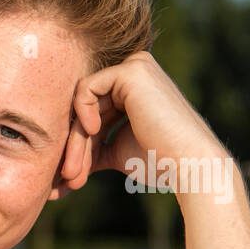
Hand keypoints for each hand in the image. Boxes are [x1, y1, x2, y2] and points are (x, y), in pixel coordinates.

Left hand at [58, 51, 231, 201]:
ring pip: (83, 105)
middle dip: (73, 149)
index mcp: (132, 90)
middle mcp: (133, 73)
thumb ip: (92, 148)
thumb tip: (60, 169)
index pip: (91, 115)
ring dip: (75, 143)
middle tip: (66, 181)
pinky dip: (82, 113)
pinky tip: (93, 132)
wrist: (189, 164)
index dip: (78, 147)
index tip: (69, 179)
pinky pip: (86, 88)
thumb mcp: (116, 152)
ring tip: (72, 175)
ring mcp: (134, 67)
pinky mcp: (131, 71)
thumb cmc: (158, 161)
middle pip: (85, 111)